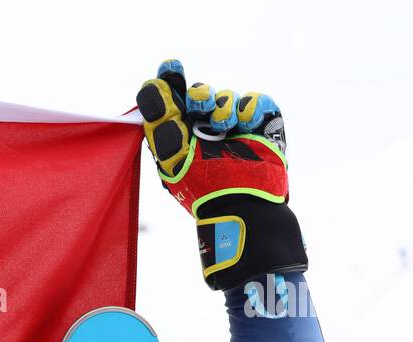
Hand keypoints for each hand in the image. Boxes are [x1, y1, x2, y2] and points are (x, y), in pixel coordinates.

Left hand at [136, 59, 305, 293]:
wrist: (243, 203)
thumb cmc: (203, 187)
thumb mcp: (173, 156)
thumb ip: (160, 122)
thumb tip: (149, 87)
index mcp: (180, 137)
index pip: (173, 101)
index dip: (170, 81)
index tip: (169, 66)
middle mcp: (206, 130)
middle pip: (199, 93)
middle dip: (200, 96)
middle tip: (199, 108)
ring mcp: (235, 126)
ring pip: (226, 95)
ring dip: (223, 108)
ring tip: (224, 128)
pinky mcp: (263, 124)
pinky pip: (255, 100)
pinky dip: (249, 109)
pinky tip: (244, 126)